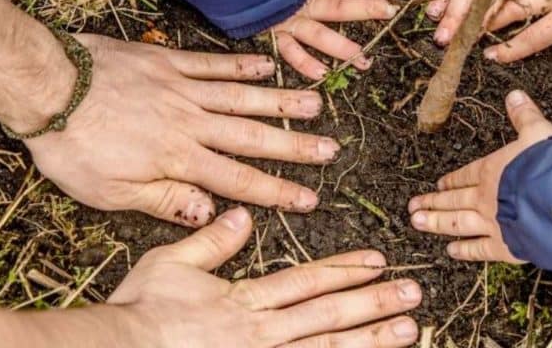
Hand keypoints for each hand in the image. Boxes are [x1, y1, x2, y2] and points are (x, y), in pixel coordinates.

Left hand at [27, 34, 337, 226]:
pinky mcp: (167, 62)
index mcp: (178, 159)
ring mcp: (182, 88)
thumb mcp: (110, 192)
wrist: (48, 86)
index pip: (239, 180)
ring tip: (317, 103)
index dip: (278, 190)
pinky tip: (266, 65)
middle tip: (331, 148)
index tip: (309, 197)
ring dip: (281, 101)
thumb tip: (211, 212)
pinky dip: (242, 64)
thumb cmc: (73, 146)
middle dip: (295, 146)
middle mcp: (191, 122)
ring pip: (242, 97)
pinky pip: (212, 63)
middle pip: (252, 136)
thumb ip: (164, 200)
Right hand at [111, 207, 422, 347]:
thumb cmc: (139, 312)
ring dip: (371, 339)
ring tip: (409, 330)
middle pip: (329, 315)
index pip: (307, 281)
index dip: (346, 269)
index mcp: (245, 300)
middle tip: (413, 294)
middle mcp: (262, 333)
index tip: (378, 260)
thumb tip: (243, 216)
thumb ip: (211, 242)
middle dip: (375, 303)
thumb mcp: (169, 264)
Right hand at [271, 0, 401, 79]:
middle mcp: (303, 3)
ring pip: (320, 35)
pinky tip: (323, 75)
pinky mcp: (274, 35)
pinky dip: (305, 65)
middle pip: (339, 6)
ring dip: (343, 48)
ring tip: (364, 60)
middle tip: (390, 11)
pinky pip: (290, 53)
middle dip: (366, 9)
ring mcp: (290, 21)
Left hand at [408, 90, 551, 261]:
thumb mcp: (537, 132)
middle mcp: (485, 197)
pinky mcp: (504, 246)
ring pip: (457, 223)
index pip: (466, 175)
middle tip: (413, 207)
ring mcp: (491, 223)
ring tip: (418, 223)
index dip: (452, 179)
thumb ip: (524, 116)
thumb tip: (514, 94)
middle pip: (453, 200)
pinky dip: (464, 251)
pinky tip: (452, 251)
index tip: (438, 184)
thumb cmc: (547, 165)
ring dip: (436, 223)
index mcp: (491, 170)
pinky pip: (479, 250)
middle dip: (433, 202)